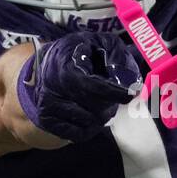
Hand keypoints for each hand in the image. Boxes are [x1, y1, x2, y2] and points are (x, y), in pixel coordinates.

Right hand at [16, 32, 140, 141]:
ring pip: (88, 122)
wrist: (45, 65)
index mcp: (64, 66)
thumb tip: (130, 75)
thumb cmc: (76, 53)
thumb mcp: (96, 42)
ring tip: (104, 104)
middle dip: (111, 104)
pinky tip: (93, 116)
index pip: (93, 86)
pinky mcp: (46, 120)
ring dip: (103, 116)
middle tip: (116, 98)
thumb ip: (114, 53)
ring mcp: (47, 106)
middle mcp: (52, 87)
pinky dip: (92, 129)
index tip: (131, 94)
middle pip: (93, 107)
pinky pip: (78, 134)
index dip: (114, 92)